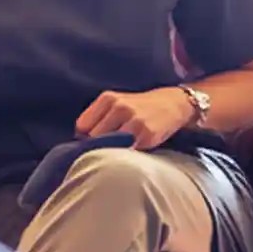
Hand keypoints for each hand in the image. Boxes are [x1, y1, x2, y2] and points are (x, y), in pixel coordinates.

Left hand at [75, 88, 194, 149]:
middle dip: (99, 144)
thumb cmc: (138, 108)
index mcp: (107, 98)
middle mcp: (119, 107)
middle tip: (110, 146)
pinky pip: (128, 150)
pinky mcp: (147, 133)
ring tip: (122, 147)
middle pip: (94, 137)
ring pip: (110, 145)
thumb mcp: (116, 103)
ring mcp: (134, 120)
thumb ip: (98, 117)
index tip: (95, 140)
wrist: (172, 104)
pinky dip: (129, 153)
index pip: (82, 126)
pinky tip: (135, 147)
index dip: (86, 136)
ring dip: (113, 149)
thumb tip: (80, 140)